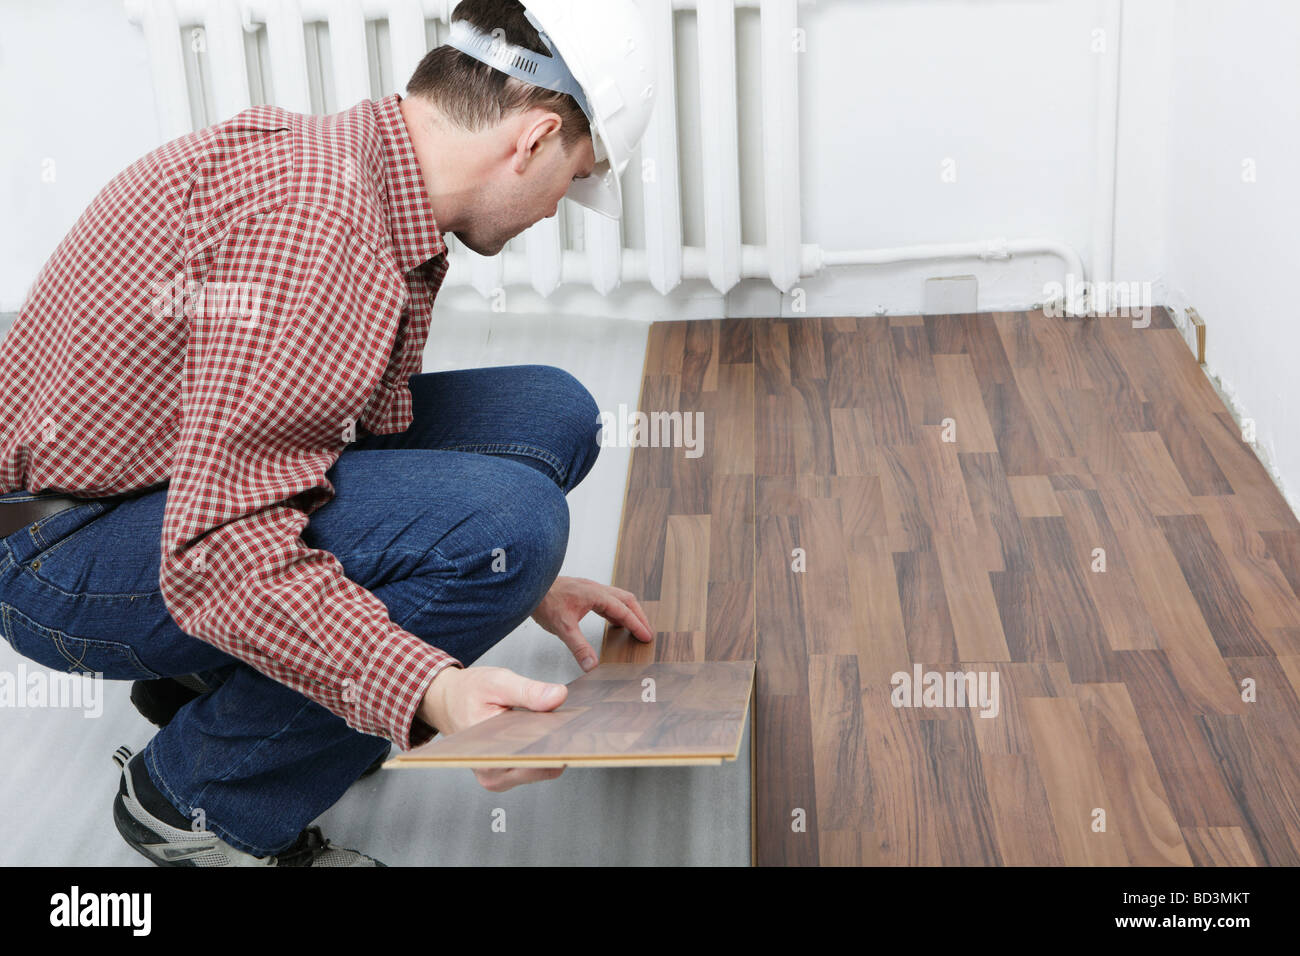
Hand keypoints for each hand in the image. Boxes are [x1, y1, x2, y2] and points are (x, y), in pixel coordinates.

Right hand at [418, 665, 568, 791]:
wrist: (446, 701)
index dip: (559, 743)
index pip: (536, 759)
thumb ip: (529, 691)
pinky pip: (537, 766)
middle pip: (544, 767)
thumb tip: (558, 697)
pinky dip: (545, 749)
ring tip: (557, 723)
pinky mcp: (507, 774)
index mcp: (489, 756)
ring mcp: (501, 778)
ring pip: (544, 768)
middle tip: (572, 720)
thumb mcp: (498, 682)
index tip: (576, 728)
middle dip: (559, 744)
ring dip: (552, 747)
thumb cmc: (467, 692)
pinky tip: (548, 730)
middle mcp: (494, 775)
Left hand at [530, 576, 652, 671]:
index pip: (624, 611)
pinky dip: (615, 611)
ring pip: (617, 599)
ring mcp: (589, 589)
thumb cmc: (544, 600)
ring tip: (633, 628)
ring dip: (628, 612)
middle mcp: (596, 589)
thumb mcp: (563, 627)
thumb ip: (579, 647)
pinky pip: (606, 601)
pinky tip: (612, 621)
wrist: (528, 586)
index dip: (637, 625)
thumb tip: (591, 665)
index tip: (646, 636)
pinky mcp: (582, 592)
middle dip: (639, 616)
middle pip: (627, 600)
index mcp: (596, 595)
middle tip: (646, 632)